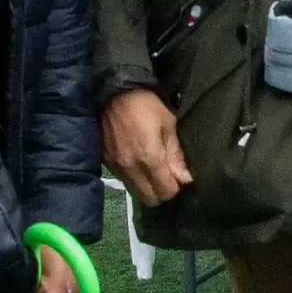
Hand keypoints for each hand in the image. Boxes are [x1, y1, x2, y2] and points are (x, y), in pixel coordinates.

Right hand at [101, 89, 190, 206]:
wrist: (114, 93)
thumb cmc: (147, 106)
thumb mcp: (168, 125)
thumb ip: (175, 155)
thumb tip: (185, 180)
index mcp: (150, 158)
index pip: (165, 192)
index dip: (175, 188)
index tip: (178, 178)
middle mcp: (131, 168)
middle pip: (149, 199)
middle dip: (161, 192)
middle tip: (166, 177)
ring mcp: (116, 167)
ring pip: (135, 193)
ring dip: (146, 188)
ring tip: (152, 171)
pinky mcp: (106, 163)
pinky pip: (123, 181)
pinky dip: (133, 179)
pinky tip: (137, 164)